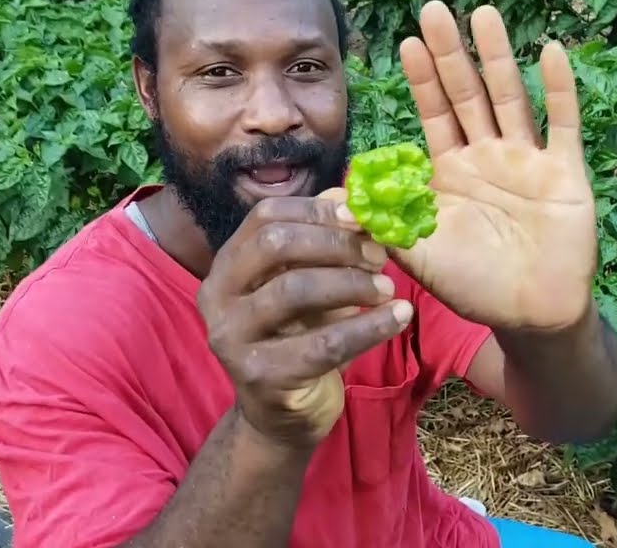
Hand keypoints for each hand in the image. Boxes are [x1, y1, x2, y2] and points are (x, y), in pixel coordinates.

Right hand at [196, 191, 414, 446]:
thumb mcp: (308, 285)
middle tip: (380, 254)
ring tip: (389, 287)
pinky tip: (400, 316)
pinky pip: (322, 345)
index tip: (362, 217)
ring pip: (295, 290)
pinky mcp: (260, 377)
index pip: (266, 217)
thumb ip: (322, 243)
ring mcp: (232, 339)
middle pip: (276, 246)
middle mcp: (217, 297)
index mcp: (227, 266)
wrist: (282, 416)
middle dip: (336, 244)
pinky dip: (369, 327)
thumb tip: (351, 200)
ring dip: (352, 284)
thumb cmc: (299, 338)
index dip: (317, 211)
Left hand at [392, 2, 597, 332]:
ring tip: (483, 13)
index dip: (421, 79)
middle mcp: (488, 156)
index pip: (433, 114)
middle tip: (434, 9)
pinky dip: (559, 89)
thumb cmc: (472, 283)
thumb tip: (330, 202)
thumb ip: (381, 223)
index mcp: (451, 171)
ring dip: (498, 57)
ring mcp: (527, 161)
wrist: (531, 313)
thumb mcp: (418, 252)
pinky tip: (549, 51)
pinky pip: (562, 125)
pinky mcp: (565, 173)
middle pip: (466, 94)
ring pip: (510, 98)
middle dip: (450, 53)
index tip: (405, 42)